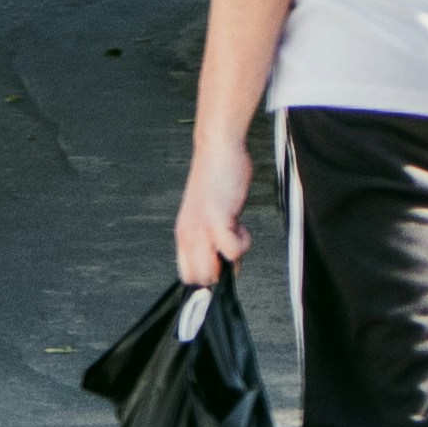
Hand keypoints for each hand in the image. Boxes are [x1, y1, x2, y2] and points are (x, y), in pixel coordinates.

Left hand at [175, 129, 257, 288]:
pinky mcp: (217, 220)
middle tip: (231, 248)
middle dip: (220, 272)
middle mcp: (188, 235)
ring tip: (236, 233)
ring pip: (212, 271)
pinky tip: (241, 224)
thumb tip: (229, 265)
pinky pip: (232, 251)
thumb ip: (214, 238)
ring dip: (233, 259)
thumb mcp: (209, 214)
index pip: (186, 275)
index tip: (222, 266)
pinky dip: (243, 243)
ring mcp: (201, 229)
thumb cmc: (216, 178)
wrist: (217, 148)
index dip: (206, 278)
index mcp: (184, 234)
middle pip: (199, 279)